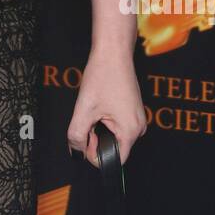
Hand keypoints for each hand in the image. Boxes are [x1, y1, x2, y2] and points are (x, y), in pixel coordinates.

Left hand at [66, 46, 146, 167]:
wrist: (114, 53)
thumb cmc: (103, 76)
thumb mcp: (84, 109)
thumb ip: (77, 135)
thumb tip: (76, 151)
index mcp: (131, 131)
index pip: (115, 160)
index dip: (95, 154)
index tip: (86, 136)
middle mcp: (138, 128)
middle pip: (113, 148)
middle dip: (95, 138)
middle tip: (88, 116)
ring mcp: (137, 119)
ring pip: (113, 136)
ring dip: (99, 128)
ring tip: (95, 108)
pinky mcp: (132, 112)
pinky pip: (117, 126)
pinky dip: (104, 120)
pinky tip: (101, 105)